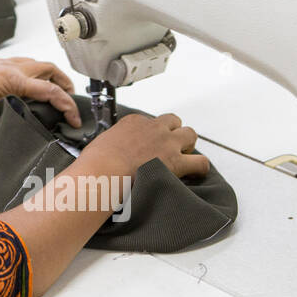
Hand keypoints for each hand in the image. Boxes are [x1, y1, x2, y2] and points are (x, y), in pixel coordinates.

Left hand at [0, 57, 80, 126]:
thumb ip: (8, 116)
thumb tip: (25, 121)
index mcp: (13, 79)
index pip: (50, 91)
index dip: (67, 106)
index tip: (75, 119)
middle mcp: (12, 67)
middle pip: (50, 69)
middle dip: (65, 84)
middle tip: (72, 99)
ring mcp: (4, 63)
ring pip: (37, 64)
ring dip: (52, 76)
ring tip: (58, 90)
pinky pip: (24, 65)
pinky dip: (36, 73)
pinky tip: (33, 84)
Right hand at [88, 113, 210, 179]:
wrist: (102, 174)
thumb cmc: (95, 164)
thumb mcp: (99, 145)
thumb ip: (110, 145)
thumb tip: (106, 155)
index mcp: (134, 122)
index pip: (151, 122)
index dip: (152, 135)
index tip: (147, 147)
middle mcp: (153, 128)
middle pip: (174, 122)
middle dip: (173, 134)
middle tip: (167, 150)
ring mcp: (167, 143)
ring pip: (190, 135)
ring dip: (187, 146)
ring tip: (182, 159)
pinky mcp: (177, 162)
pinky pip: (200, 161)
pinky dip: (199, 167)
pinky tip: (194, 173)